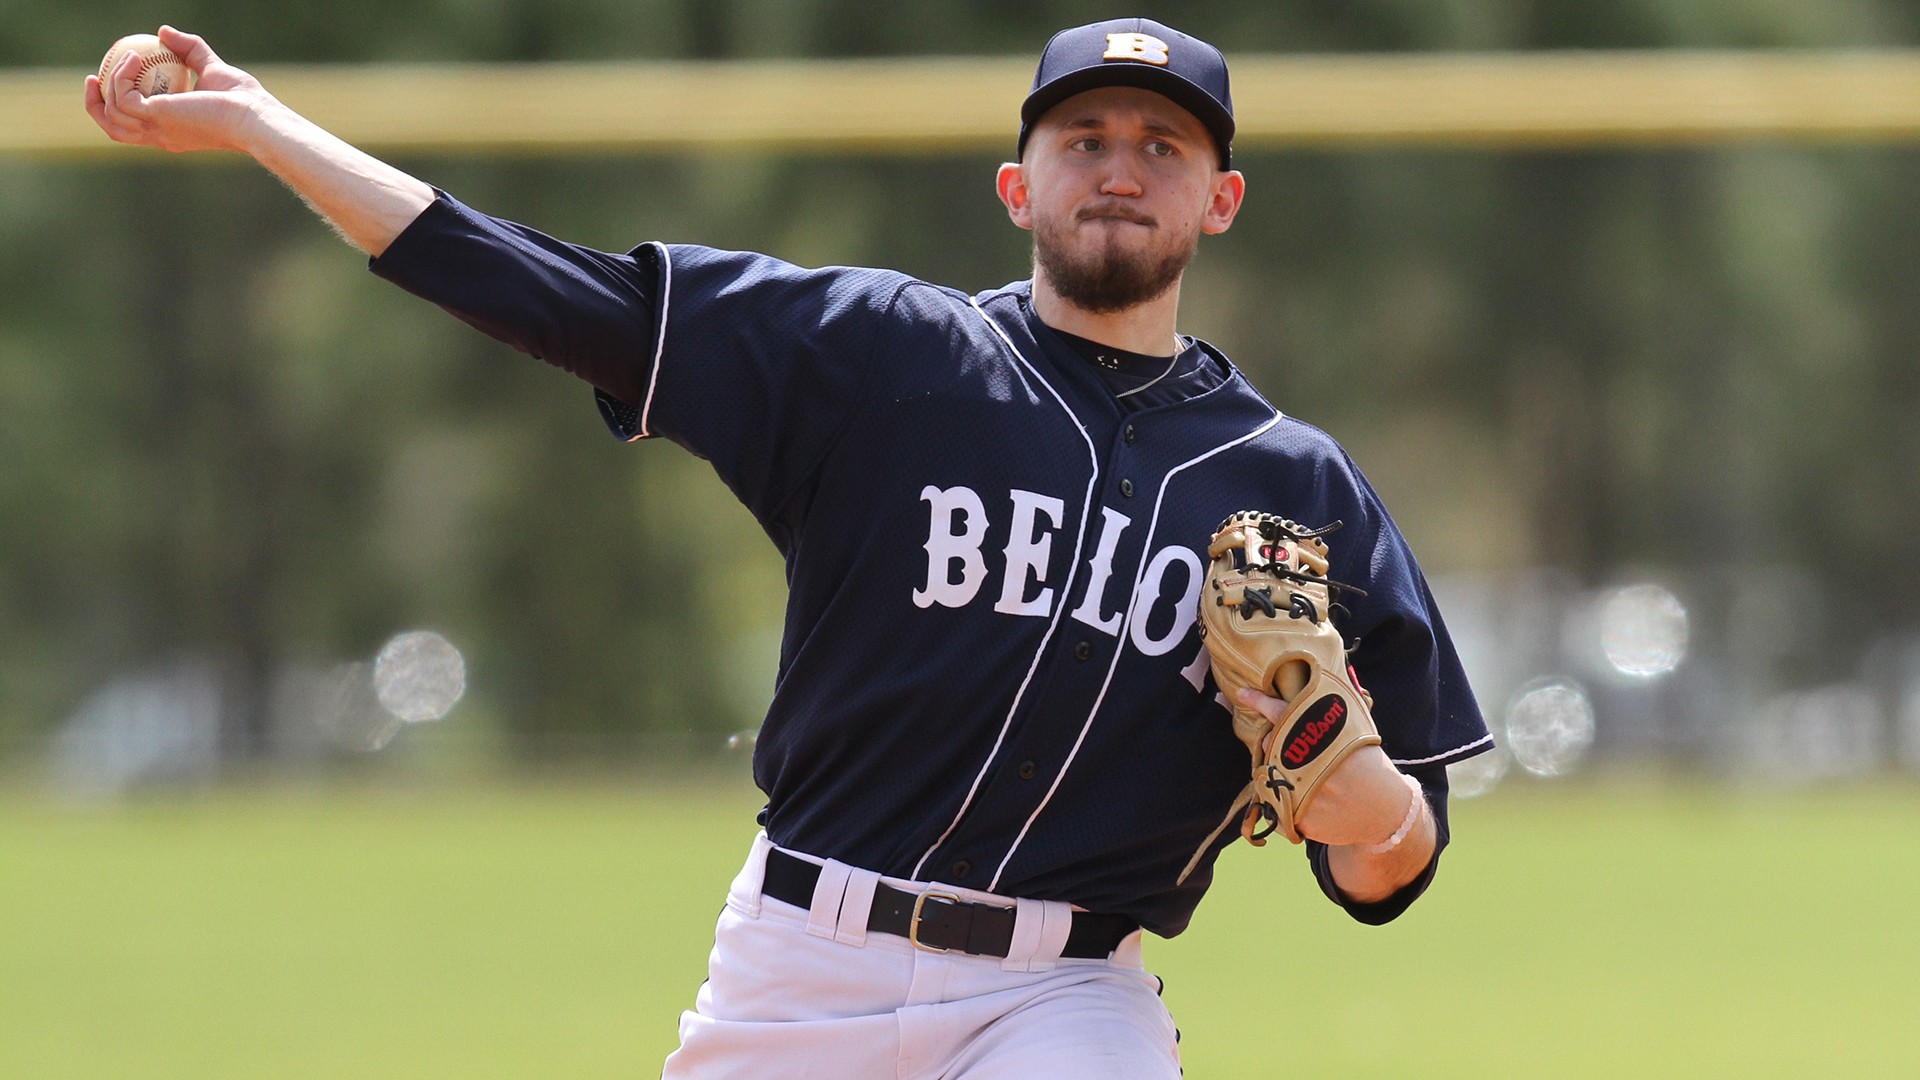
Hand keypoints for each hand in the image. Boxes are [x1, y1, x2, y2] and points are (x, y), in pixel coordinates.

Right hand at [84, 26, 273, 153]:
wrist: (255, 114)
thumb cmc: (243, 98)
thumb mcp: (212, 68)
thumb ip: (188, 49)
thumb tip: (163, 31)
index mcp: (172, 130)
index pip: (135, 128)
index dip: (117, 109)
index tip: (109, 82)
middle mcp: (161, 136)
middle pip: (115, 131)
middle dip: (95, 107)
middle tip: (94, 78)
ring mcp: (158, 129)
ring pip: (113, 116)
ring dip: (109, 84)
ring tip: (124, 57)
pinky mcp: (158, 116)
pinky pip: (124, 97)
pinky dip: (121, 76)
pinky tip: (134, 58)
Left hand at [1235, 686, 1434, 901]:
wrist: (1388, 813)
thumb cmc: (1370, 768)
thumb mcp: (1356, 735)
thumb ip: (1329, 717)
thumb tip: (1314, 688)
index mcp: (1325, 741)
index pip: (1283, 713)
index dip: (1260, 701)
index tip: (1241, 693)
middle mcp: (1310, 766)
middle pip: (1270, 745)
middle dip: (1274, 742)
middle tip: (1293, 747)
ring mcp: (1303, 795)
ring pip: (1269, 774)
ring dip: (1278, 769)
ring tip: (1305, 772)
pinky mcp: (1300, 820)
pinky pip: (1278, 802)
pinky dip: (1288, 797)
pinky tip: (1313, 797)